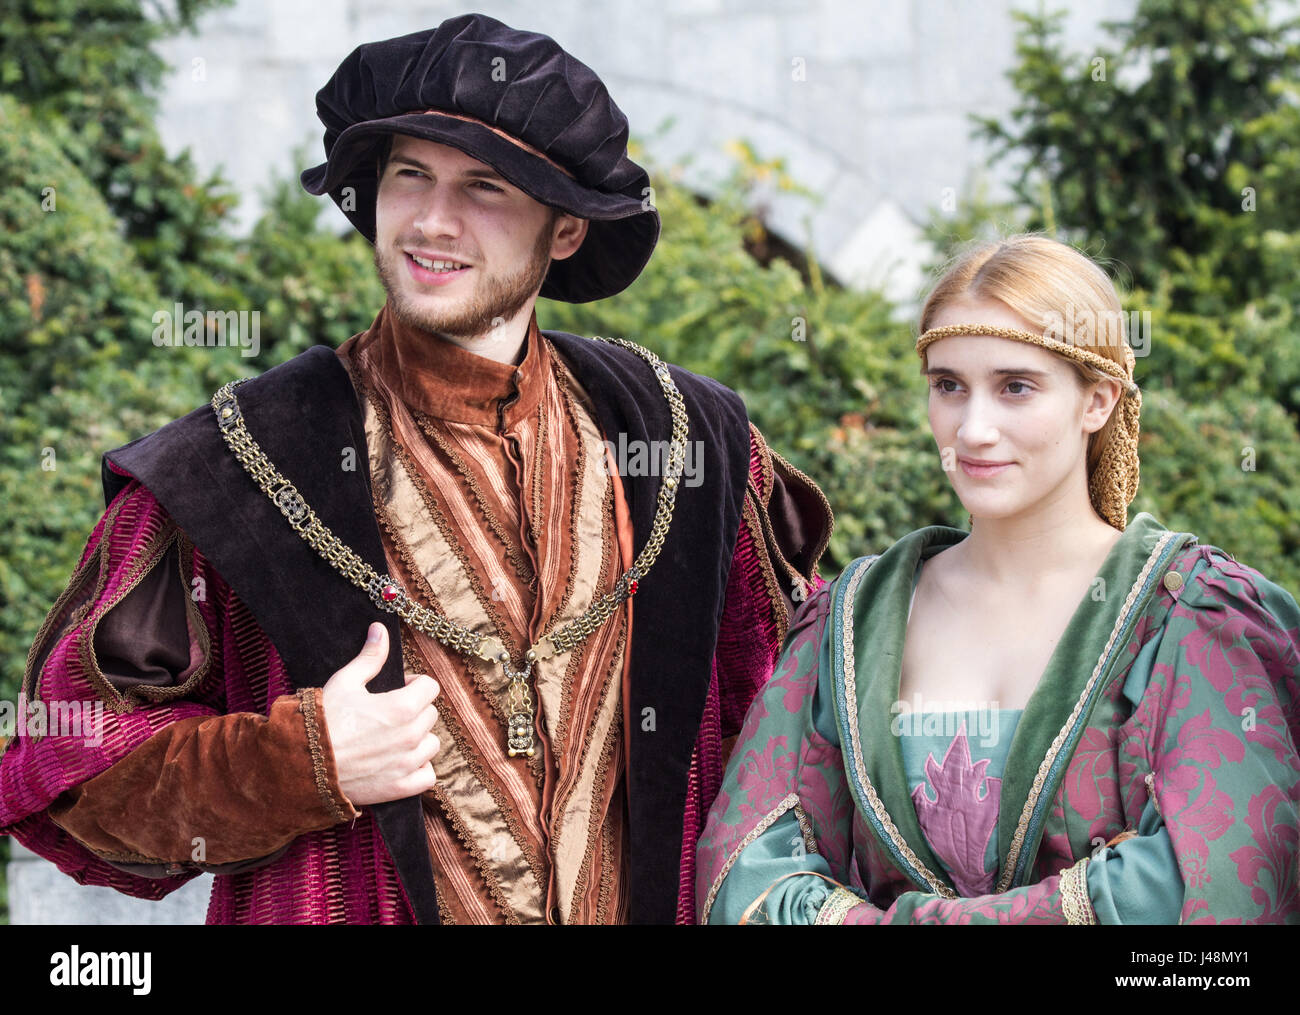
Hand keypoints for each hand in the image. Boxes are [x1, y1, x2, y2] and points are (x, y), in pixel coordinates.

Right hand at [320, 622, 440, 806]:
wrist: (301, 765)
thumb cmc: (322, 722)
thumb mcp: (345, 682)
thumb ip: (370, 657)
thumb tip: (380, 630)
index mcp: (402, 707)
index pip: (430, 687)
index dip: (414, 684)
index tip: (399, 689)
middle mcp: (411, 736)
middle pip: (431, 714)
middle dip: (414, 710)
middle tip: (388, 714)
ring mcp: (407, 763)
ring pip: (431, 744)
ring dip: (417, 739)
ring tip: (392, 738)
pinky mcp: (400, 787)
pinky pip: (427, 775)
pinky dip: (418, 769)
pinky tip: (398, 762)